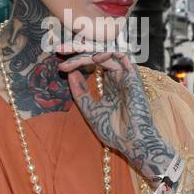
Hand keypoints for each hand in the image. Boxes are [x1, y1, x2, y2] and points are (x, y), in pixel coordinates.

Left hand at [56, 43, 176, 180]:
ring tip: (70, 59)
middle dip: (78, 51)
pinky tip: (93, 58)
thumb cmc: (114, 131)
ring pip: (105, 55)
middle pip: (96, 56)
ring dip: (86, 54)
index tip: (60, 66)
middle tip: (60, 50)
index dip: (76, 61)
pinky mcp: (133, 77)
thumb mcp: (90, 110)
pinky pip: (121, 57)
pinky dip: (107, 54)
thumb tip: (70, 72)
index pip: (92, 65)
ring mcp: (125, 76)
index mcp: (110, 85)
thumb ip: (80, 92)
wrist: (132, 143)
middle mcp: (118, 78)